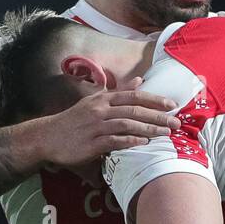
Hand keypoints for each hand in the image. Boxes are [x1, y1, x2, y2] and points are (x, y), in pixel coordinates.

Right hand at [31, 80, 179, 169]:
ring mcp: (95, 126)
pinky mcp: (91, 143)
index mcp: (103, 98)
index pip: (133, 96)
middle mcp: (100, 110)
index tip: (172, 104)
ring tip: (165, 134)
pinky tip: (144, 143)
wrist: (48, 136)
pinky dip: (130, 141)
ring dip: (148, 129)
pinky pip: (114, 141)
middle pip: (134, 110)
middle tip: (176, 123)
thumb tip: (140, 80)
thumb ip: (118, 92)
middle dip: (157, 116)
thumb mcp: (95, 100)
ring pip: (127, 124)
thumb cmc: (75, 120)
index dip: (154, 99)